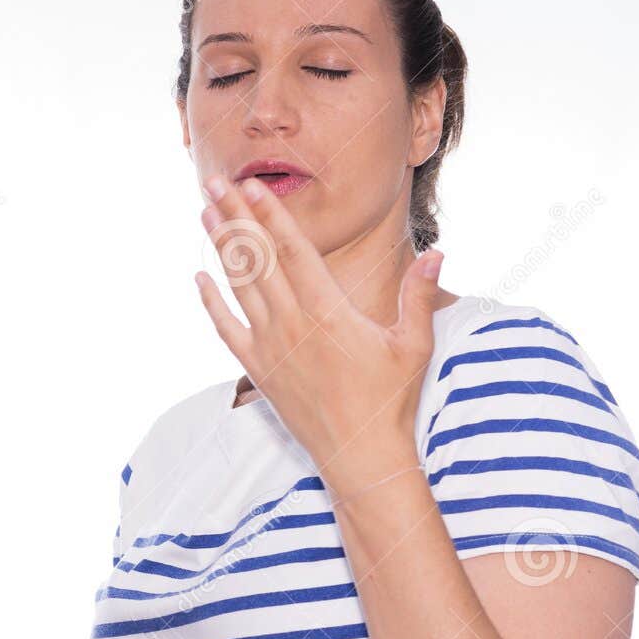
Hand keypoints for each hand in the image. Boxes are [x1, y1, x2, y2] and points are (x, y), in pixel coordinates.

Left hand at [194, 173, 444, 488]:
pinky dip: (212, 302)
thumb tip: (437, 252)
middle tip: (215, 181)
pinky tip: (200, 278)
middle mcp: (292, 324)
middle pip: (258, 259)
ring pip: (239, 287)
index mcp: (329, 311)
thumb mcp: (413, 345)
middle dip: (235, 216)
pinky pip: (227, 329)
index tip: (252, 186)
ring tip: (205, 213)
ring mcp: (270, 347)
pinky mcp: (258, 371)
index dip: (271, 215)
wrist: (359, 457)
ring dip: (221, 248)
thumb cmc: (390, 401)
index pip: (294, 251)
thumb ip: (418, 295)